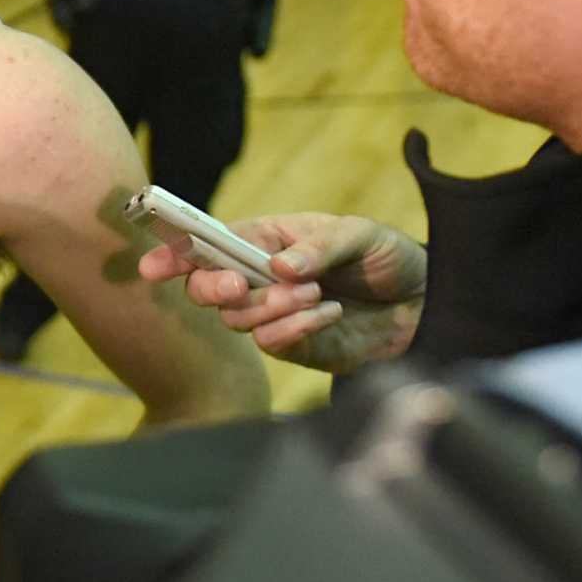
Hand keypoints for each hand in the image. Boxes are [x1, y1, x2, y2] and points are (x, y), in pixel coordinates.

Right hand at [136, 213, 426, 372]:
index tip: (153, 267)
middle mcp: (259, 277)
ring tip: (316, 293)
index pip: (207, 244)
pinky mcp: (294, 345)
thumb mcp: (359, 235)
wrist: (428, 304)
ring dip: (270, 306)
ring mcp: (273, 314)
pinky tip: (329, 314)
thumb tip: (278, 267)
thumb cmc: (388, 257)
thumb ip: (319, 247)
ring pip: (235, 319)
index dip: (175, 254)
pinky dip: (296, 327)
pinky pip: (271, 342)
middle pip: (206, 288)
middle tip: (238, 285)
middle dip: (213, 287)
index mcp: (264, 239)